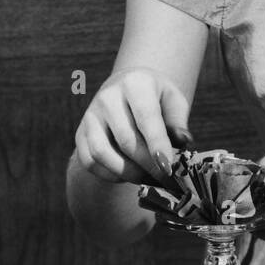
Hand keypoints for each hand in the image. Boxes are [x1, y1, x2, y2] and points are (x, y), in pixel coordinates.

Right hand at [72, 67, 192, 185]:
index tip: (168, 168)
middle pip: (126, 139)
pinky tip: (128, 176)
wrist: (128, 88)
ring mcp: (91, 115)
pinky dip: (109, 175)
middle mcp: (107, 97)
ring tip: (148, 180)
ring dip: (127, 173)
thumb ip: (178, 122)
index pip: (146, 117)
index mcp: (135, 84)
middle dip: (147, 165)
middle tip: (165, 180)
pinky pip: (89, 161)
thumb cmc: (157, 98)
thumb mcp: (174, 101)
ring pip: (102, 153)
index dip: (157, 144)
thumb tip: (183, 141)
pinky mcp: (80, 133)